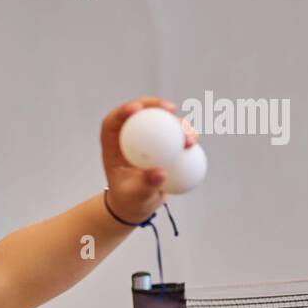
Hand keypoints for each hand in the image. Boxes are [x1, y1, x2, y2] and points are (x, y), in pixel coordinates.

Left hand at [100, 96, 198, 222]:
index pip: (114, 121)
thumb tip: (161, 173)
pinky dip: (185, 135)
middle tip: (171, 108)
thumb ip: (146, 185)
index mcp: (113, 144)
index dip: (124, 109)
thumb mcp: (136, 196)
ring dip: (177, 123)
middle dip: (155, 104)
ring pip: (162, 121)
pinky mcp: (163, 144)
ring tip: (188, 137)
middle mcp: (130, 136)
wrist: (140, 203)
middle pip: (141, 112)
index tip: (138, 109)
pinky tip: (194, 141)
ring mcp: (147, 139)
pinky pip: (175, 135)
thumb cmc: (131, 200)